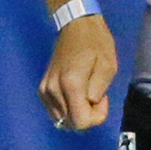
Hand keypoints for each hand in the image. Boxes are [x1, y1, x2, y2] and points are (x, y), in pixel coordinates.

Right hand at [40, 14, 115, 130]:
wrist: (76, 25)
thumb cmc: (96, 43)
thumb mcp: (108, 66)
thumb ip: (99, 91)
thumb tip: (89, 105)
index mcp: (70, 84)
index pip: (80, 122)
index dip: (96, 117)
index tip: (102, 98)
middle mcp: (52, 90)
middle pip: (70, 123)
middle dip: (88, 115)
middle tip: (96, 94)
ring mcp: (44, 90)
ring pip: (63, 119)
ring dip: (78, 112)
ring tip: (87, 91)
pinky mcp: (42, 89)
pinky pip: (56, 112)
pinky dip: (68, 109)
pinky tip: (76, 94)